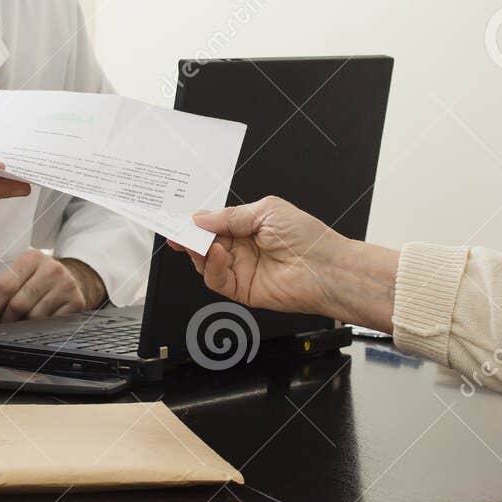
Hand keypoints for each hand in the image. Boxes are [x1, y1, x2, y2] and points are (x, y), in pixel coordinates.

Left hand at [0, 250, 104, 321]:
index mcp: (32, 258)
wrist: (72, 278)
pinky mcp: (76, 302)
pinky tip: (35, 324)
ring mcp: (66, 286)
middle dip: (4, 319)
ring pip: (34, 316)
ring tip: (17, 324)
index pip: (5, 286)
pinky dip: (39, 327)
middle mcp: (52, 269)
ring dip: (21, 325)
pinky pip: (51, 323)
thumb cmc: (38, 278)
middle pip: (18, 303)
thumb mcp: (17, 274)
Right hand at [173, 196, 398, 331]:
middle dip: (189, 237)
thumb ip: (230, 216)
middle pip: (205, 244)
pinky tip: (217, 254)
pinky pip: (217, 280)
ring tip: (200, 242)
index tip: (176, 219)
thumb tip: (200, 218)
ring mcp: (241, 270)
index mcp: (248, 226)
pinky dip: (212, 267)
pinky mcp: (242, 290)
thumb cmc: (306, 236)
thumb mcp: (266, 212)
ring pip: (206, 263)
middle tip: (177, 231)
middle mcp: (243, 248)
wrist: (325, 267)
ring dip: (199, 252)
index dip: (195, 222)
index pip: (213, 224)